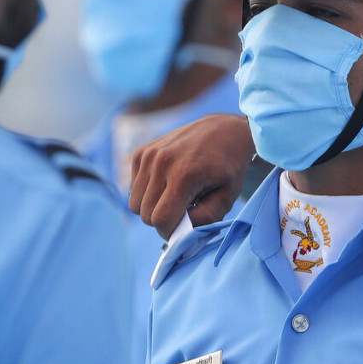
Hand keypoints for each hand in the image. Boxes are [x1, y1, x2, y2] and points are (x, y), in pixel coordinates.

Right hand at [129, 114, 254, 239]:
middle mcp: (162, 162)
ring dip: (153, 207)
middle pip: (145, 214)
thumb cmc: (229, 167)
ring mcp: (149, 155)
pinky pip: (133, 187)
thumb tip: (179, 233)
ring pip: (134, 204)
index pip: (161, 219)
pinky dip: (148, 192)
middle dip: (163, 220)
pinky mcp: (142, 152)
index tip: (184, 228)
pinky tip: (168, 182)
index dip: (171, 232)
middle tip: (183, 211)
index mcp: (184, 174)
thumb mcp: (227, 196)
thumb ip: (204, 219)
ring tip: (176, 196)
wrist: (225, 130)